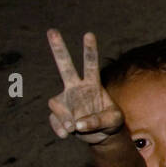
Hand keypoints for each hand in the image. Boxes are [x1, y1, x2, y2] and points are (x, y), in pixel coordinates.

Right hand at [46, 29, 123, 144]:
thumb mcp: (113, 121)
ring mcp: (66, 101)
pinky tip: (67, 134)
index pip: (90, 64)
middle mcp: (76, 88)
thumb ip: (98, 121)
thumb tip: (77, 125)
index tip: (89, 34)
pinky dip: (60, 128)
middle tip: (52, 30)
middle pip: (65, 66)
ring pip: (55, 103)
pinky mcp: (59, 115)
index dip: (90, 51)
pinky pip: (55, 120)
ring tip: (73, 128)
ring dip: (63, 117)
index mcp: (92, 84)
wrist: (102, 136)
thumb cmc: (111, 122)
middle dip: (58, 49)